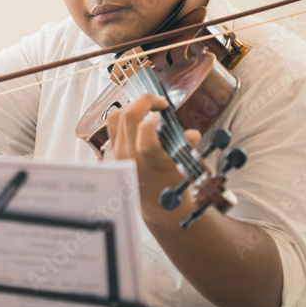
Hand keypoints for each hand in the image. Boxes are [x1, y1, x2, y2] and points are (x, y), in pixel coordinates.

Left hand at [106, 94, 200, 218]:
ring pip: (116, 117)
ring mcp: (118, 153)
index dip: (153, 115)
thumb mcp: (184, 167)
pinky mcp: (113, 152)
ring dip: (132, 106)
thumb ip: (187, 148)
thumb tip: (192, 133)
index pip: (144, 131)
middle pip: (127, 116)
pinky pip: (113, 126)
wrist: (155, 206)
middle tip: (160, 103)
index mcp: (150, 160)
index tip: (164, 111)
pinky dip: (125, 117)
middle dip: (145, 101)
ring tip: (148, 108)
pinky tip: (139, 119)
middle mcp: (130, 155)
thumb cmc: (172, 185)